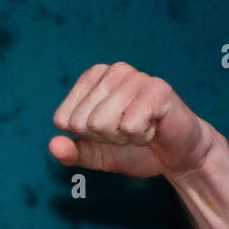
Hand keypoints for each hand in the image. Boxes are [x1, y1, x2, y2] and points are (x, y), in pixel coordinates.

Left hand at [49, 62, 214, 178]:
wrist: (176, 156)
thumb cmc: (136, 149)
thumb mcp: (96, 155)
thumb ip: (72, 152)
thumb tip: (52, 145)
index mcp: (93, 79)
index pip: (64, 119)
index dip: (86, 137)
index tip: (109, 132)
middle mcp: (113, 71)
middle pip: (83, 122)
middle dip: (105, 138)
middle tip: (128, 132)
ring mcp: (136, 77)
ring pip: (103, 123)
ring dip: (123, 138)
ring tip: (141, 129)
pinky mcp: (158, 89)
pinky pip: (129, 126)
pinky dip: (141, 137)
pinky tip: (154, 128)